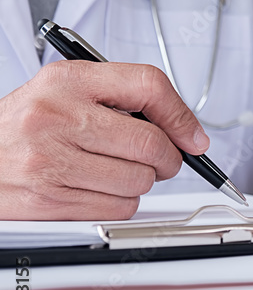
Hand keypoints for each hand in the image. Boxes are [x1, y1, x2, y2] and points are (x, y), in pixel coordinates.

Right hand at [0, 61, 207, 219]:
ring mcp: (50, 160)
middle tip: (160, 160)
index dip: (181, 115)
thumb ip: (120, 98)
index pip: (148, 85)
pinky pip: (118, 208)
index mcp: (66, 80)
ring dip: (139, 183)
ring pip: (139, 181)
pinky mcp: (48, 200)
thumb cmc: (23, 127)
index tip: (193, 136)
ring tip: (112, 171)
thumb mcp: (63, 92)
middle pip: (151, 142)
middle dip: (167, 158)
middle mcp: (56, 116)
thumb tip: (185, 131)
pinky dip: (118, 204)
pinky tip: (95, 190)